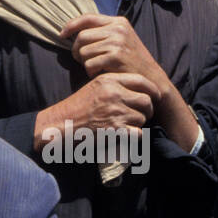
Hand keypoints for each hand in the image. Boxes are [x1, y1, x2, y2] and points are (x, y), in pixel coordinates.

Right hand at [32, 72, 158, 150]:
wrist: (61, 124)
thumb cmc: (77, 107)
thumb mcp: (95, 87)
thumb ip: (115, 85)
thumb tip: (140, 90)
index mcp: (109, 80)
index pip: (141, 80)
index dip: (152, 89)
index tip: (155, 96)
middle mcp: (114, 93)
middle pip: (146, 100)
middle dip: (147, 110)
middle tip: (140, 115)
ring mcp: (115, 111)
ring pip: (142, 118)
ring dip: (138, 124)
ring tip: (125, 125)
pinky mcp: (114, 129)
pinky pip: (138, 133)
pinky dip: (135, 136)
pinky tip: (127, 136)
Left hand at [62, 14, 166, 90]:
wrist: (150, 78)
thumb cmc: (131, 62)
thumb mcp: (121, 40)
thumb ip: (104, 33)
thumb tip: (75, 31)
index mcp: (118, 22)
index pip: (87, 18)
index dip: (71, 25)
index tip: (62, 35)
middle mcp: (118, 29)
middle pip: (82, 36)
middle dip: (76, 50)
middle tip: (80, 60)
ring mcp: (118, 42)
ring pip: (84, 51)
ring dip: (84, 62)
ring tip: (93, 67)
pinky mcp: (116, 56)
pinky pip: (89, 63)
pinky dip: (89, 71)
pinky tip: (97, 73)